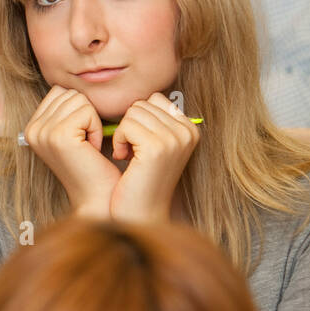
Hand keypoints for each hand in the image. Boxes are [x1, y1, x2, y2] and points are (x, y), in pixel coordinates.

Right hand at [24, 85, 119, 217]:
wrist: (99, 198)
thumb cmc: (94, 166)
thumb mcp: (74, 133)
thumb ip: (67, 109)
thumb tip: (75, 80)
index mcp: (31, 127)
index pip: (60, 91)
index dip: (80, 110)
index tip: (81, 138)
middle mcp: (32, 129)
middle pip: (69, 92)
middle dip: (86, 114)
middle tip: (87, 144)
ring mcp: (42, 132)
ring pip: (79, 99)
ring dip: (92, 121)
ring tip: (89, 146)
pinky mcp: (58, 135)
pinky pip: (87, 111)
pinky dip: (97, 128)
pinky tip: (92, 149)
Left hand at [108, 92, 200, 223]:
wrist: (139, 213)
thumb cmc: (139, 179)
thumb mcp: (154, 145)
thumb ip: (154, 120)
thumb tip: (140, 97)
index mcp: (190, 129)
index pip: (154, 99)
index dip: (137, 119)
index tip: (138, 144)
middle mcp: (187, 132)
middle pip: (142, 104)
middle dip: (129, 126)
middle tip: (131, 151)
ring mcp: (174, 139)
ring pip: (133, 112)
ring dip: (123, 133)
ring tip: (128, 156)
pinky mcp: (157, 147)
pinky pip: (126, 125)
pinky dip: (119, 141)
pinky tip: (124, 158)